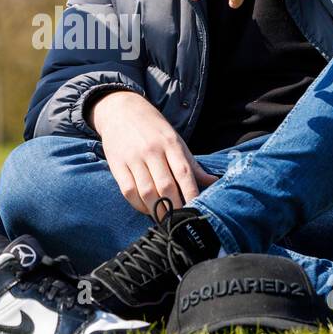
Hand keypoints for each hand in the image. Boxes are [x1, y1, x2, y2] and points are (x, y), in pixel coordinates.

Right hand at [89, 90, 217, 215]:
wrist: (121, 110)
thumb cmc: (153, 129)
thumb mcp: (176, 140)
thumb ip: (192, 165)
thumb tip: (215, 182)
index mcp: (170, 144)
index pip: (184, 173)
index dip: (192, 195)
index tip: (197, 213)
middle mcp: (152, 151)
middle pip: (166, 187)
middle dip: (175, 209)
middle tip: (181, 223)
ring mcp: (133, 158)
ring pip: (147, 192)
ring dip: (157, 211)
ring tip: (166, 221)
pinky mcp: (117, 164)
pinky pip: (128, 191)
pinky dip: (139, 205)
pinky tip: (147, 209)